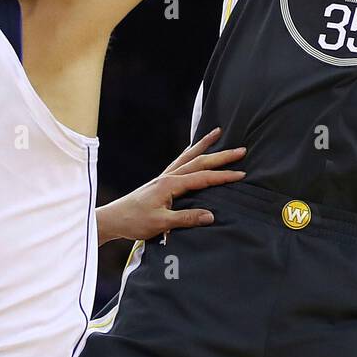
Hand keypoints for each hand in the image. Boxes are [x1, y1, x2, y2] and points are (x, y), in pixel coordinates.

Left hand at [96, 128, 245, 242]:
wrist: (114, 219)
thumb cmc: (135, 221)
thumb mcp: (161, 223)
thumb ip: (186, 219)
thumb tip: (211, 215)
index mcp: (170, 184)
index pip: (203, 178)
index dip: (223, 176)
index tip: (242, 173)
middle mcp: (168, 176)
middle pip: (199, 162)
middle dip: (221, 155)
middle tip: (241, 149)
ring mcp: (164, 177)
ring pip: (189, 156)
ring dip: (204, 145)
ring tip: (218, 132)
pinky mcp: (161, 181)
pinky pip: (179, 162)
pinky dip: (190, 152)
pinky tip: (193, 149)